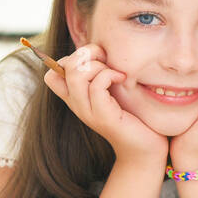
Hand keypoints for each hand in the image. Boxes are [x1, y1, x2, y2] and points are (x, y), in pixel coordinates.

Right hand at [43, 44, 167, 162]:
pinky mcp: (103, 117)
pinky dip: (109, 75)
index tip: (95, 60)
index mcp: (77, 98)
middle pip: (63, 67)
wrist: (146, 148)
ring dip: (98, 65)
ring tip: (115, 72)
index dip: (70, 58)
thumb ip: (102, 74)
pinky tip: (122, 79)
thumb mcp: (113, 92)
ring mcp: (88, 112)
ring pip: (76, 75)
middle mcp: (78, 105)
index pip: (52, 74)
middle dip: (86, 54)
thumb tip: (101, 49)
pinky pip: (96, 87)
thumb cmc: (133, 116)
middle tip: (107, 60)